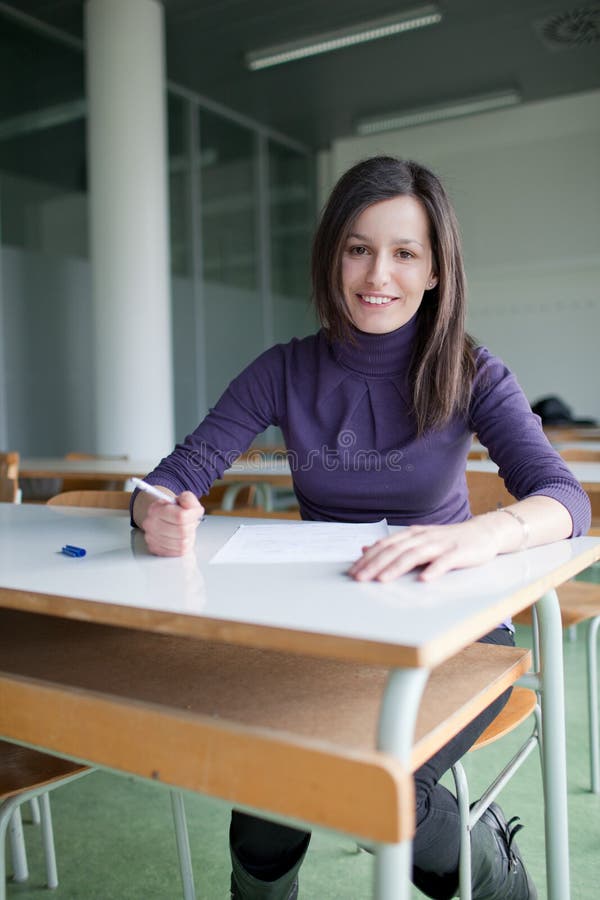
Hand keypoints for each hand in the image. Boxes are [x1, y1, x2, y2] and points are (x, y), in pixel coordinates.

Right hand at [141, 491, 204, 556]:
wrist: (165, 518)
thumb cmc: (175, 510)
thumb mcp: (184, 499)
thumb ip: (188, 499)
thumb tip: (188, 505)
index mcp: (156, 509)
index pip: (180, 516)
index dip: (193, 515)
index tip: (196, 512)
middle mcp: (150, 524)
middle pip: (182, 531)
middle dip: (191, 527)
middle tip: (190, 522)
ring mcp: (151, 538)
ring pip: (181, 543)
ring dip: (188, 537)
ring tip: (185, 530)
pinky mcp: (155, 549)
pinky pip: (178, 552)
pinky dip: (184, 545)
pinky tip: (181, 538)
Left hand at [348, 517, 502, 582]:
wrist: (484, 532)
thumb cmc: (448, 540)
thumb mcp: (419, 540)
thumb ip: (394, 545)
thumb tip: (366, 549)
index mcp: (412, 534)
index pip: (385, 545)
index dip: (368, 558)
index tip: (353, 571)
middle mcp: (424, 537)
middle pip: (395, 550)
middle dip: (375, 565)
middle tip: (360, 578)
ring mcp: (441, 544)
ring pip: (415, 555)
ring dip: (396, 568)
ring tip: (382, 580)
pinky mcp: (459, 553)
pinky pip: (445, 562)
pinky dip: (434, 569)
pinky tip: (424, 579)